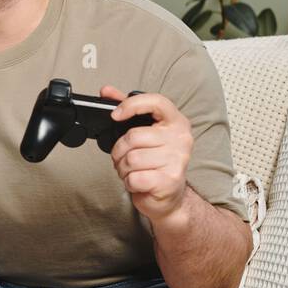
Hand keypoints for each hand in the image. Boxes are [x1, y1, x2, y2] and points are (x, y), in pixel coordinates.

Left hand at [103, 86, 193, 224]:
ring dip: (123, 168)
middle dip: (119, 151)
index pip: (156, 101)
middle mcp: (181, 139)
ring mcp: (177, 160)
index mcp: (176, 122)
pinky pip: (134, 178)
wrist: (169, 196)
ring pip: (131, 159)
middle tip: (125, 158)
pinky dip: (129, 182)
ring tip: (133, 170)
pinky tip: (138, 182)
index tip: (115, 115)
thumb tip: (106, 91)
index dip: (131, 105)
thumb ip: (128, 109)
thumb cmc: (156, 162)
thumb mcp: (145, 132)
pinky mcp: (169, 181)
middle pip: (133, 136)